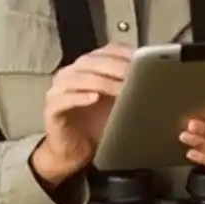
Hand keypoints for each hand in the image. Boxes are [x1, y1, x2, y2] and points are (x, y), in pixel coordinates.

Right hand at [31, 43, 131, 186]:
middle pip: (92, 62)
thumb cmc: (94, 125)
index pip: (105, 52)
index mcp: (86, 67)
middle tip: (134, 76)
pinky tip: (94, 98)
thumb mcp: (116, 103)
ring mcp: (58, 90)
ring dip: (102, 82)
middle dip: (116, 67)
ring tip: (121, 89)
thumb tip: (153, 78)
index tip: (142, 61)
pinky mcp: (51, 109)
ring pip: (79, 78)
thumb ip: (128, 87)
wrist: (73, 151)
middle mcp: (70, 73)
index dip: (124, 54)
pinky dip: (80, 97)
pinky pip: (64, 99)